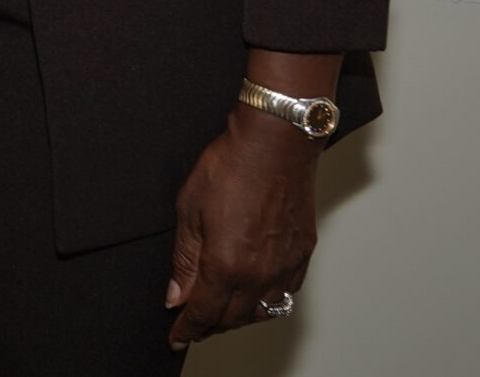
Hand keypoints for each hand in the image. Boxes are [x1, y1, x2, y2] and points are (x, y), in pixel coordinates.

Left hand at [167, 104, 319, 345]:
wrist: (275, 142)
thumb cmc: (232, 165)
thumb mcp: (189, 209)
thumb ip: (184, 259)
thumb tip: (176, 294)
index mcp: (227, 265)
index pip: (203, 313)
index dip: (186, 329)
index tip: (176, 337)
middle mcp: (261, 274)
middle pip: (232, 318)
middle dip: (209, 325)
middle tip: (192, 324)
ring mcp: (285, 266)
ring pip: (261, 312)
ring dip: (237, 317)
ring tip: (219, 312)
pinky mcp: (303, 255)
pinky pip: (285, 294)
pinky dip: (266, 302)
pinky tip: (253, 295)